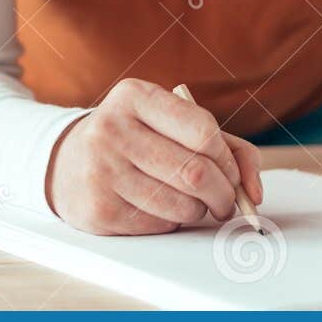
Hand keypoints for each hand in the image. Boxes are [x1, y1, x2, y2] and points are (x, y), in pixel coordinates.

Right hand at [46, 77, 263, 235]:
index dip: (228, 159)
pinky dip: (172, 222)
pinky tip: (159, 208)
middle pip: (196, 172)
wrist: (67, 162)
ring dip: (199, 211)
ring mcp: (102, 170)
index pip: (203, 130)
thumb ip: (225, 144)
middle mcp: (112, 128)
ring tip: (192, 203)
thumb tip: (254, 190)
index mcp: (135, 96)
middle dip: (224, 194)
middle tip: (225, 201)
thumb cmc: (135, 140)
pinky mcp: (99, 209)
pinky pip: (159, 225)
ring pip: (182, 204)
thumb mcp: (170, 123)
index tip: (232, 173)